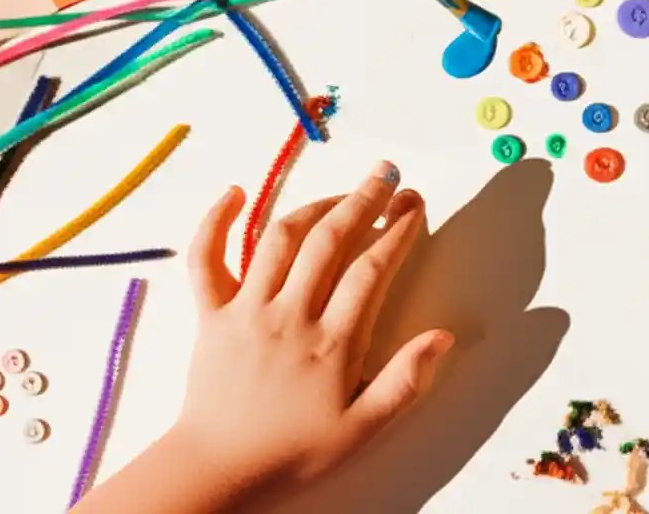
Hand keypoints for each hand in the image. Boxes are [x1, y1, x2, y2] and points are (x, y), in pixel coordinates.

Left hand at [176, 163, 450, 492]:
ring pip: (280, 239)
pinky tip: (233, 192)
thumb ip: (404, 381)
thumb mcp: (362, 429)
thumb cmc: (294, 453)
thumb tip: (442, 337)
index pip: (371, 271)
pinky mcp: (210, 315)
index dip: (397, 232)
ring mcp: (246, 310)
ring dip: (314, 207)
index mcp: (331, 344)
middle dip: (363, 202)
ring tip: (342, 194)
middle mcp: (289, 316)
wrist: (220, 470)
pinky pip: (206, 259)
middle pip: (330, 241)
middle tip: (387, 178)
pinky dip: (215, 222)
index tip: (414, 206)